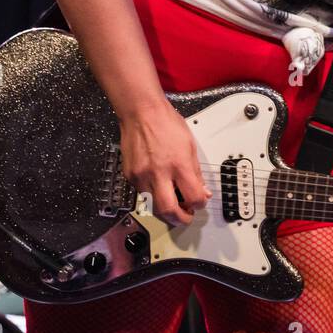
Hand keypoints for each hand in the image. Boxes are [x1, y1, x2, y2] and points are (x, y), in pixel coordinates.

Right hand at [120, 103, 210, 225]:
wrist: (141, 112)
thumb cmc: (166, 124)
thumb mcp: (190, 145)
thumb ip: (196, 172)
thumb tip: (202, 191)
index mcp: (179, 164)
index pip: (193, 197)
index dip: (199, 204)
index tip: (200, 203)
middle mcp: (159, 173)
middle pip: (169, 211)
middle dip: (180, 219)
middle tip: (186, 217)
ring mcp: (141, 175)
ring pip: (153, 205)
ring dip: (165, 209)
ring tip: (174, 203)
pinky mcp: (130, 175)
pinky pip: (142, 193)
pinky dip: (153, 195)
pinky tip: (159, 187)